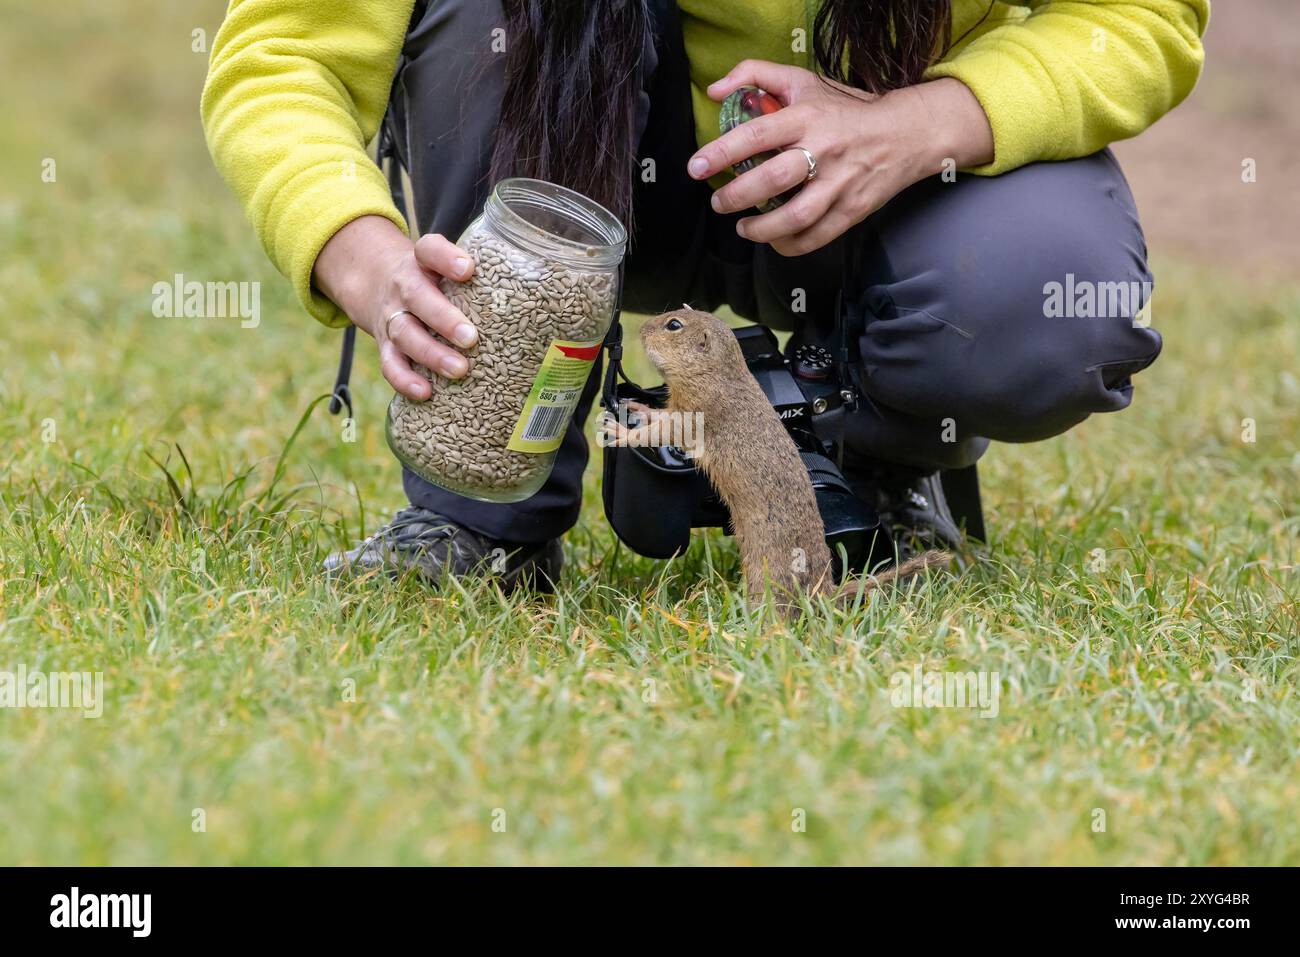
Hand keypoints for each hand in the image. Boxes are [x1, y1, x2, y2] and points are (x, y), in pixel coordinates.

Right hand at [313, 215, 480, 399]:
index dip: (446, 258)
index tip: (468, 269)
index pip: (429, 250)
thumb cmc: (432, 279)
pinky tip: (426, 392)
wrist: (376, 283)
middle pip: (417, 297)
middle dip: (443, 319)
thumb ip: (480, 275)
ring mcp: (392, 317)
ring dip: (431, 354)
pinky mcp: (386, 345)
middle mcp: (404, 287)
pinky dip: (405, 380)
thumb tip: (547, 296)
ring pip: (405, 334)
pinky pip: (391, 364)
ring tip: (459, 370)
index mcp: (422, 262)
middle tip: (471, 337)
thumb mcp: (444, 266)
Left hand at [690, 61, 993, 256]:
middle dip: (736, 196)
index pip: (757, 135)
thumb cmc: (845, 109)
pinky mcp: (853, 209)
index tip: (697, 168)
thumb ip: (756, 76)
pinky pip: (817, 236)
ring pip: (796, 216)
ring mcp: (840, 183)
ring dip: (762, 230)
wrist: (905, 133)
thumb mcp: (804, 82)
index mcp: (807, 117)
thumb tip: (714, 91)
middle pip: (772, 180)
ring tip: (743, 228)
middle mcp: (823, 150)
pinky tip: (774, 241)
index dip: (722, 153)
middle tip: (718, 203)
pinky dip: (791, 245)